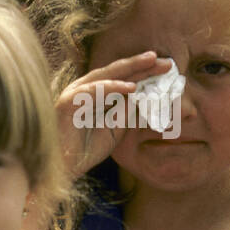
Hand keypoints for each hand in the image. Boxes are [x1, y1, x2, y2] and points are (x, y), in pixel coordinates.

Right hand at [56, 51, 170, 176]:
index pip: (123, 79)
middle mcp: (85, 89)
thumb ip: (127, 111)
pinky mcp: (69, 102)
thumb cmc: (85, 150)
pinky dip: (112, 87)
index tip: (167, 69)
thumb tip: (144, 95)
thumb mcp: (115, 129)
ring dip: (131, 68)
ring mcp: (75, 93)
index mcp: (95, 94)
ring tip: (151, 62)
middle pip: (117, 72)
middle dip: (142, 65)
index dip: (145, 73)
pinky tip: (131, 86)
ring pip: (107, 75)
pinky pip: (94, 91)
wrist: (63, 169)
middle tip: (166, 61)